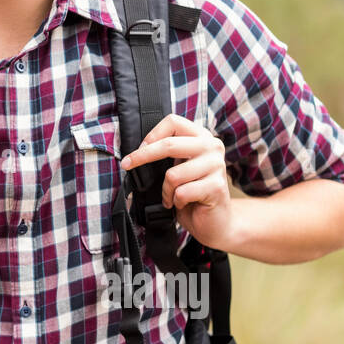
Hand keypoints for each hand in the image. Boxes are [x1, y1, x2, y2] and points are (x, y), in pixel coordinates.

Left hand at [119, 114, 236, 250]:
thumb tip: (137, 150)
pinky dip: (175, 201)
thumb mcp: (179, 167)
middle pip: (169, 144)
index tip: (138, 150)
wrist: (216, 221)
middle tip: (127, 165)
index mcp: (202, 137)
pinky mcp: (217, 186)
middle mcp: (212, 146)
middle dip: (142, 156)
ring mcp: (216, 166)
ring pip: (173, 174)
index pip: (173, 122)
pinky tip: (182, 203)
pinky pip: (181, 192)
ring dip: (165, 190)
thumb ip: (168, 155)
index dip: (152, 135)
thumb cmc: (193, 193)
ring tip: (171, 196)